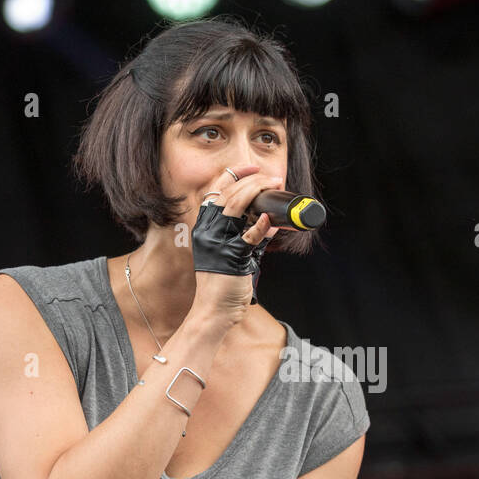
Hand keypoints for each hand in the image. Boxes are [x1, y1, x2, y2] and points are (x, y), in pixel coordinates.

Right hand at [190, 164, 282, 326]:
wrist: (214, 310)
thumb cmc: (223, 285)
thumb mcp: (232, 254)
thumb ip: (250, 237)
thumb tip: (272, 222)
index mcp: (205, 227)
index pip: (216, 191)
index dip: (234, 174)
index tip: (252, 168)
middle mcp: (208, 231)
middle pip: (228, 194)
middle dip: (252, 180)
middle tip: (271, 178)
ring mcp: (218, 244)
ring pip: (234, 207)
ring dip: (256, 192)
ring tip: (273, 186)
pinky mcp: (231, 258)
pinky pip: (247, 237)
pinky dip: (260, 226)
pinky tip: (270, 219)